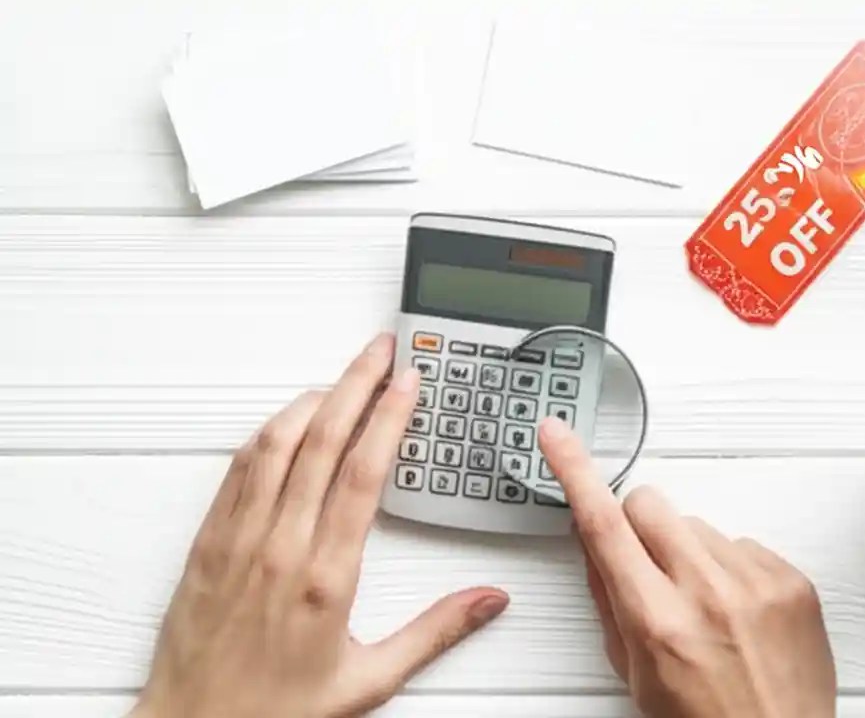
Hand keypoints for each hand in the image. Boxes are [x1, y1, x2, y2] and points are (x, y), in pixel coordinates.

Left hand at [131, 334, 508, 717]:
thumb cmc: (272, 713)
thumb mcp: (370, 680)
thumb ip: (435, 633)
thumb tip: (487, 601)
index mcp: (325, 577)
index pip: (363, 472)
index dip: (388, 417)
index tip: (408, 383)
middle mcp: (279, 547)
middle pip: (321, 440)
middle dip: (356, 384)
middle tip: (381, 351)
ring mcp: (238, 539)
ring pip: (276, 445)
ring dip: (311, 399)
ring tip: (341, 376)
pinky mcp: (208, 543)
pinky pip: (239, 469)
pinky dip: (268, 432)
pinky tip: (286, 421)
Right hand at [538, 419, 836, 717]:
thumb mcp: (636, 677)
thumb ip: (609, 602)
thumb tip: (594, 546)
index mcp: (657, 621)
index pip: (603, 524)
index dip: (575, 471)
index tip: (559, 435)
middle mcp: (707, 593)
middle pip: (651, 506)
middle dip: (637, 527)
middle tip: (647, 569)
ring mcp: (756, 583)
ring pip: (698, 525)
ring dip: (690, 554)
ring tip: (706, 610)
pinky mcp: (792, 580)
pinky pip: (744, 545)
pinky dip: (733, 570)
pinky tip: (738, 612)